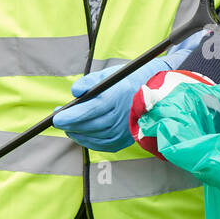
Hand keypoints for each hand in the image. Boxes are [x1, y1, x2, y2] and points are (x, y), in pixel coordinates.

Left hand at [52, 32, 203, 152]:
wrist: (163, 91)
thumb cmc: (135, 79)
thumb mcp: (113, 73)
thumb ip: (91, 82)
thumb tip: (75, 92)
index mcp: (116, 97)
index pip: (88, 111)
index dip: (70, 116)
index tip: (56, 117)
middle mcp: (120, 116)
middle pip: (89, 126)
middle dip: (70, 124)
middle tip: (58, 119)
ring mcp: (125, 130)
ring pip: (95, 137)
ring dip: (78, 134)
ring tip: (68, 127)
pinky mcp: (127, 139)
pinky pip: (104, 145)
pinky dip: (90, 142)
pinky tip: (83, 136)